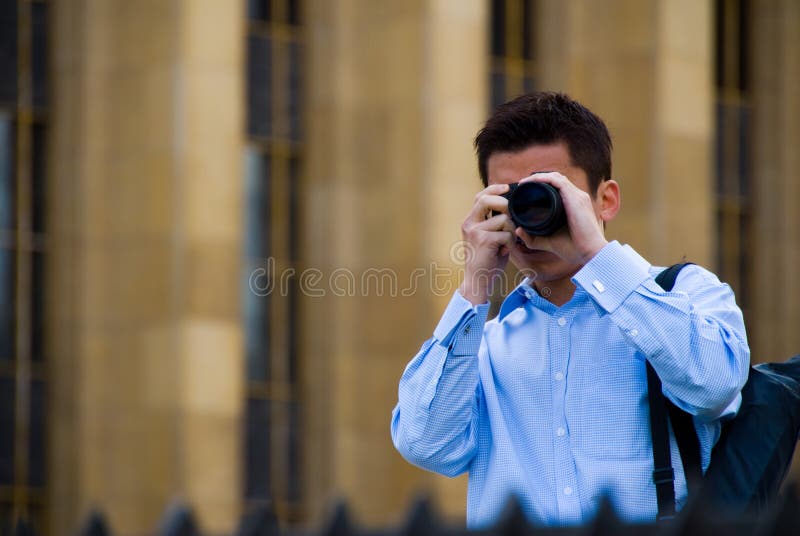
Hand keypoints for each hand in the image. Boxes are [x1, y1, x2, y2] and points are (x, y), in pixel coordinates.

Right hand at [458, 184, 514, 304]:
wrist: (477, 280)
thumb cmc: (487, 259)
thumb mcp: (489, 236)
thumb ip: (495, 222)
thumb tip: (511, 210)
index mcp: (470, 221)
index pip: (480, 196)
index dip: (494, 188)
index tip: (508, 187)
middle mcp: (469, 223)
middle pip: (486, 199)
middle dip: (504, 204)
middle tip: (511, 216)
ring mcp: (475, 231)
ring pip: (503, 219)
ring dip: (510, 231)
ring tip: (506, 243)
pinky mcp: (483, 240)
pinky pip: (506, 234)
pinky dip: (510, 243)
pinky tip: (504, 250)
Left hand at [516, 172, 607, 264]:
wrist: (591, 254)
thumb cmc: (574, 249)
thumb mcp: (548, 242)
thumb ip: (533, 238)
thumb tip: (518, 230)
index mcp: (574, 204)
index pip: (557, 187)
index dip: (541, 185)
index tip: (524, 191)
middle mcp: (577, 197)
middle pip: (556, 179)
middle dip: (537, 179)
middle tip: (521, 186)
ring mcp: (577, 196)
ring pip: (556, 177)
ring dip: (538, 177)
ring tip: (523, 183)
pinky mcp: (575, 198)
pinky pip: (557, 181)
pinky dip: (543, 178)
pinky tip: (531, 182)